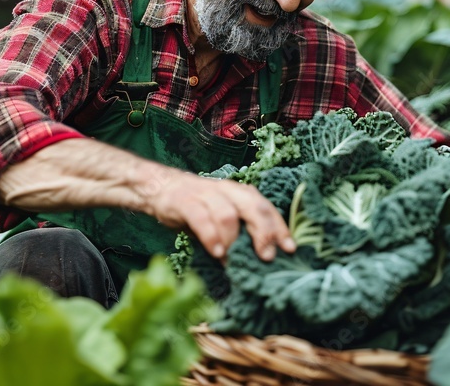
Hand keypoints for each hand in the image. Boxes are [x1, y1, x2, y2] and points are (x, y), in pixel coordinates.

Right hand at [146, 171, 295, 261]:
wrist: (160, 188)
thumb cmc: (198, 209)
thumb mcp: (222, 218)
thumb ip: (239, 233)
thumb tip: (260, 261)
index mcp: (240, 193)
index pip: (265, 207)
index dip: (279, 227)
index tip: (289, 249)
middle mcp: (226, 190)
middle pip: (252, 206)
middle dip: (264, 231)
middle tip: (266, 256)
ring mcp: (205, 194)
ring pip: (227, 213)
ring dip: (234, 239)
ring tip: (235, 260)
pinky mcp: (184, 202)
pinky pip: (201, 218)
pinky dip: (211, 236)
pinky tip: (217, 252)